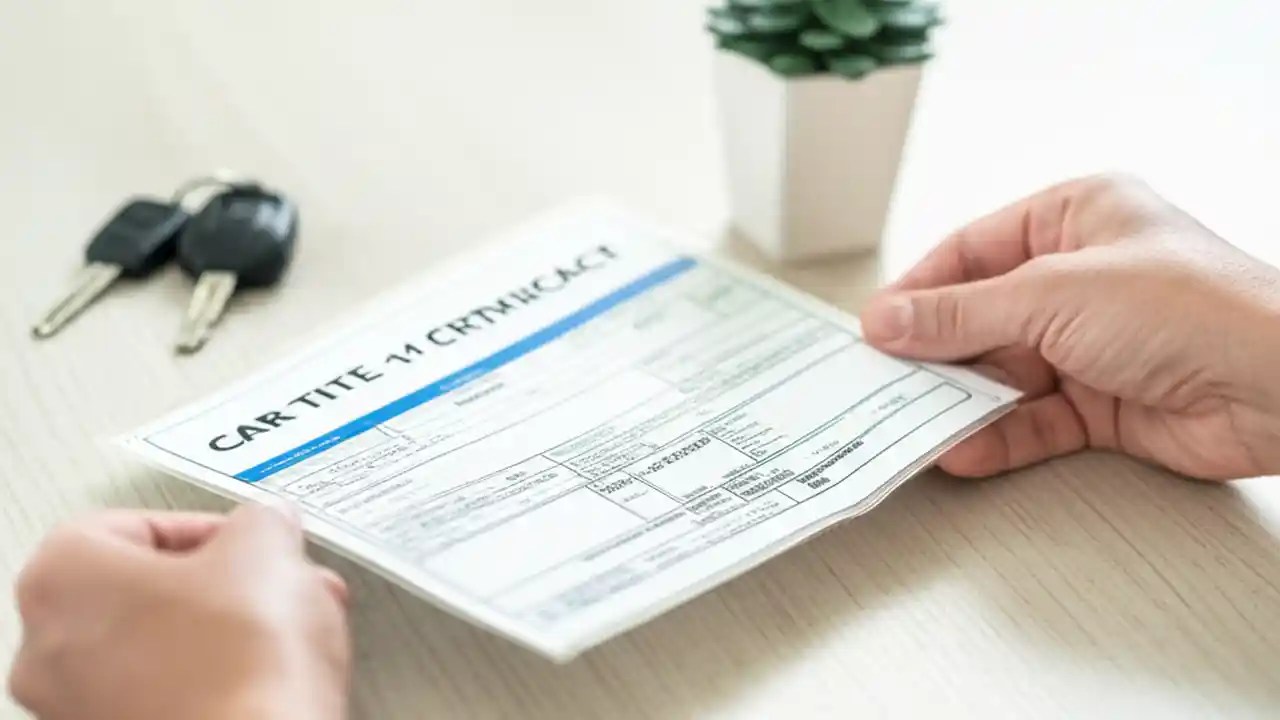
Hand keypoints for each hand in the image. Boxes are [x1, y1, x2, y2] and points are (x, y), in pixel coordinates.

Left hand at [9, 504, 350, 719]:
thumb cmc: (240, 665)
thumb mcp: (268, 546)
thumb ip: (261, 519)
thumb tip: (267, 524)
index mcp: (61, 578)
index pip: (139, 524)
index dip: (211, 527)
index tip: (252, 537)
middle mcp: (50, 648)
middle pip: (151, 588)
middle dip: (228, 581)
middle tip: (276, 581)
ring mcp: (80, 707)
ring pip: (165, 643)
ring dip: (232, 628)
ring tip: (293, 629)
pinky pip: (173, 692)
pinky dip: (221, 677)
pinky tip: (275, 674)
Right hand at [860, 174, 1279, 480]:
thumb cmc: (1196, 308)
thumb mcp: (1053, 295)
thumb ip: (962, 314)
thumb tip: (891, 319)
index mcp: (1075, 218)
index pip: (972, 252)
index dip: (920, 290)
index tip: (877, 327)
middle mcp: (1081, 278)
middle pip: (981, 317)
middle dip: (936, 352)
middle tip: (884, 379)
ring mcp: (1092, 343)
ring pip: (1003, 374)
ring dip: (961, 400)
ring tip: (913, 420)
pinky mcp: (1104, 403)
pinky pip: (1033, 420)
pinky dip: (997, 436)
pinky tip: (963, 447)